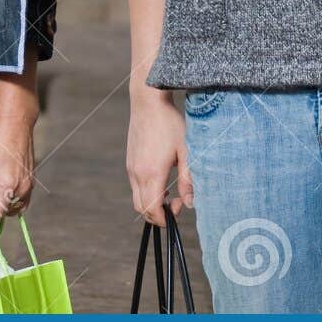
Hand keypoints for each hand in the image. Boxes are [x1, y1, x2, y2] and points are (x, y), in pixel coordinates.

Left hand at [0, 113, 34, 219]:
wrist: (15, 124)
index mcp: (8, 186)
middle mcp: (22, 188)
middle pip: (6, 212)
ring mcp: (29, 184)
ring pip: (15, 207)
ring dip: (3, 203)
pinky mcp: (31, 180)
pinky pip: (22, 198)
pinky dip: (12, 198)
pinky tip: (2, 186)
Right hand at [126, 92, 191, 226]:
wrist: (148, 102)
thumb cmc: (170, 124)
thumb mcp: (186, 151)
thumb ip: (188, 179)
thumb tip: (191, 203)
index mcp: (152, 173)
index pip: (152, 210)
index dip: (165, 219)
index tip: (179, 209)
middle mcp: (137, 173)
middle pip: (141, 209)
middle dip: (158, 215)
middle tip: (176, 203)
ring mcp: (131, 167)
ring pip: (136, 198)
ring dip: (152, 203)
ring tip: (170, 193)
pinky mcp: (129, 161)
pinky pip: (135, 185)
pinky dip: (146, 192)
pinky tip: (161, 179)